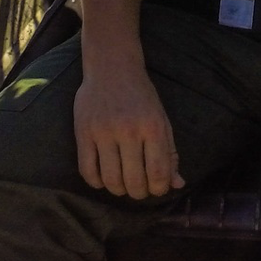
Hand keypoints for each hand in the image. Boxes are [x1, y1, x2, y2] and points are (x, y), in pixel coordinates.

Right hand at [74, 66, 185, 198]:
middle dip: (139, 192)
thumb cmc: (142, 96)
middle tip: (140, 189)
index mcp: (153, 126)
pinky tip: (104, 178)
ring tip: (123, 185)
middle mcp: (129, 130)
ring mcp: (103, 132)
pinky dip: (97, 183)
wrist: (113, 68)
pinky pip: (87, 171)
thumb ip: (170, 152)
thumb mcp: (162, 119)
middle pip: (134, 180)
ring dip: (119, 190)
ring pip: (110, 179)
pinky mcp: (83, 132)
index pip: (158, 172)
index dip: (159, 188)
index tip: (158, 189)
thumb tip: (178, 184)